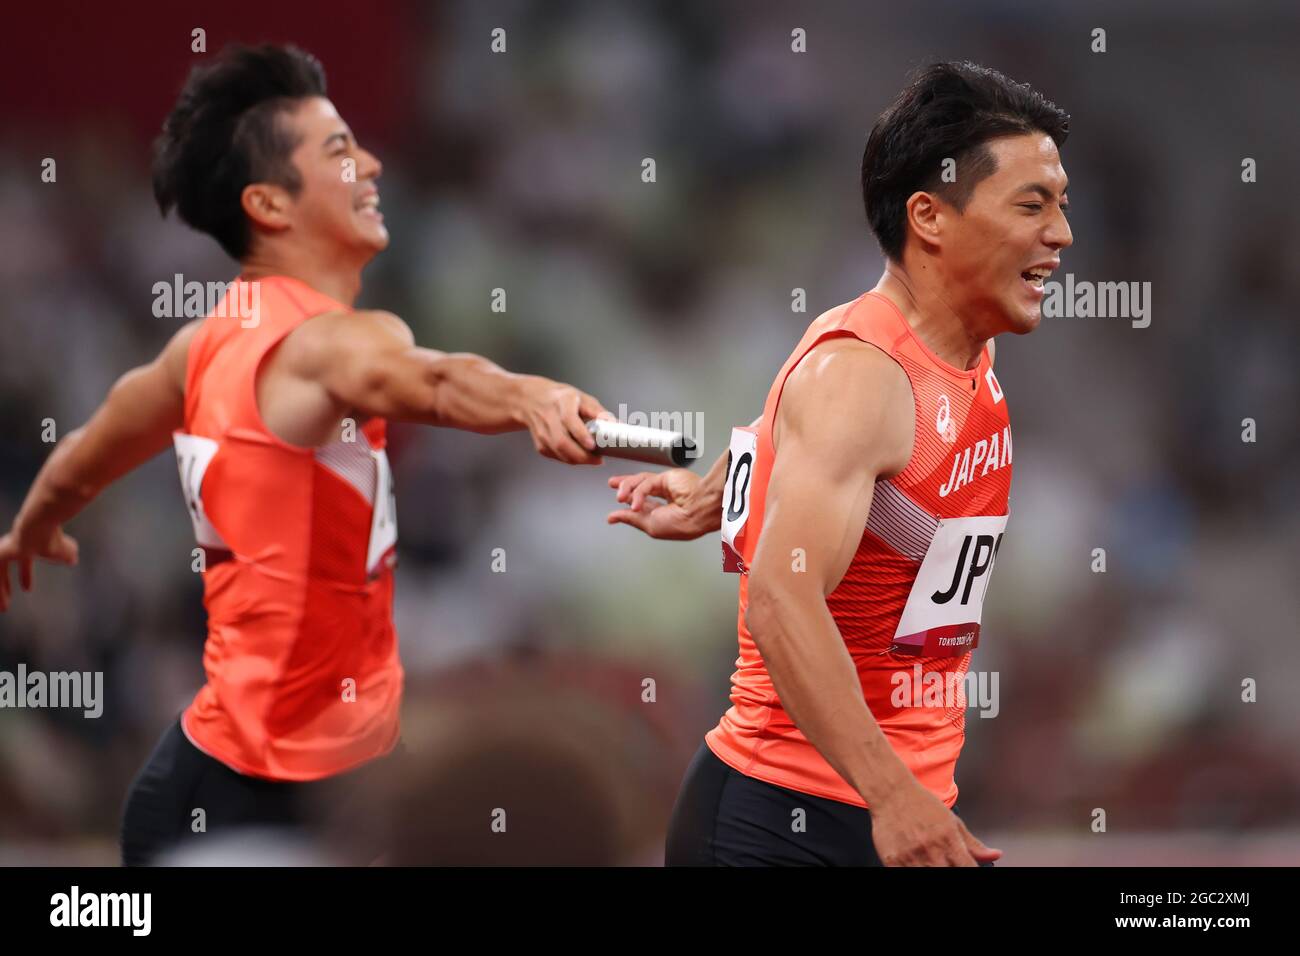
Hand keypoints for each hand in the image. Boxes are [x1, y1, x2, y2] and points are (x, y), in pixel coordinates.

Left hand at [0, 518, 79, 612]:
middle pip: (3, 571)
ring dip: (1, 592)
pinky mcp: (1, 554)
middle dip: (4, 587)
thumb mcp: (65, 549)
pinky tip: (3, 600)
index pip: (24, 564)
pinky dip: (1, 589)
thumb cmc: (53, 536)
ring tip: (4, 608)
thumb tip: (73, 559)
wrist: (40, 523)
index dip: (25, 577)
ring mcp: (5, 551)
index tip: (27, 589)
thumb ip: (68, 554)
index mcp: (27, 548)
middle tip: (5, 605)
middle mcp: (13, 549)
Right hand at [518, 378, 612, 464]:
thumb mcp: (582, 398)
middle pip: (562, 442)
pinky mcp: (540, 444)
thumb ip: (599, 413)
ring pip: (559, 452)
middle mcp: (549, 417)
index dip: (580, 434)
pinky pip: (556, 456)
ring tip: (592, 459)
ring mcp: (541, 432)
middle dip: (582, 455)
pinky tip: (578, 456)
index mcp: (562, 402)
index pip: (569, 420)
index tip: (592, 445)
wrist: (532, 399)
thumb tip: (619, 426)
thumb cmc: (561, 398)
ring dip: (577, 459)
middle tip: (598, 459)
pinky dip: (569, 459)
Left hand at [606, 469, 715, 540]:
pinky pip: (647, 482)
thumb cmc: (683, 523)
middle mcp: (666, 498)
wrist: (699, 511)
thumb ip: (630, 519)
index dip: (629, 503)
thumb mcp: (650, 525)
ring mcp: (667, 486)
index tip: (615, 508)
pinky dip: (639, 493)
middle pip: (640, 488)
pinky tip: (635, 502)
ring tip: (619, 497)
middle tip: (613, 484)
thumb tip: (613, 517)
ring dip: (628, 488)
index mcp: (665, 513)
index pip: (643, 504)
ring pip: (641, 481)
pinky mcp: (667, 477)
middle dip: (626, 486)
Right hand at [868, 780, 1002, 866]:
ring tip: (930, 859)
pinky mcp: (893, 861)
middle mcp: (932, 850)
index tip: (968, 868)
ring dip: (932, 869)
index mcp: (949, 840)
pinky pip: (905, 874)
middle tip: (945, 860)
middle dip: (950, 869)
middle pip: (949, 874)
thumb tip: (996, 855)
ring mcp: (911, 857)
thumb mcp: (951, 821)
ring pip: (928, 875)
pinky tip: (916, 862)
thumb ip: (973, 844)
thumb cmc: (921, 804)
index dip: (971, 871)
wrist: (891, 792)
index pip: (969, 868)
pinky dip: (913, 869)